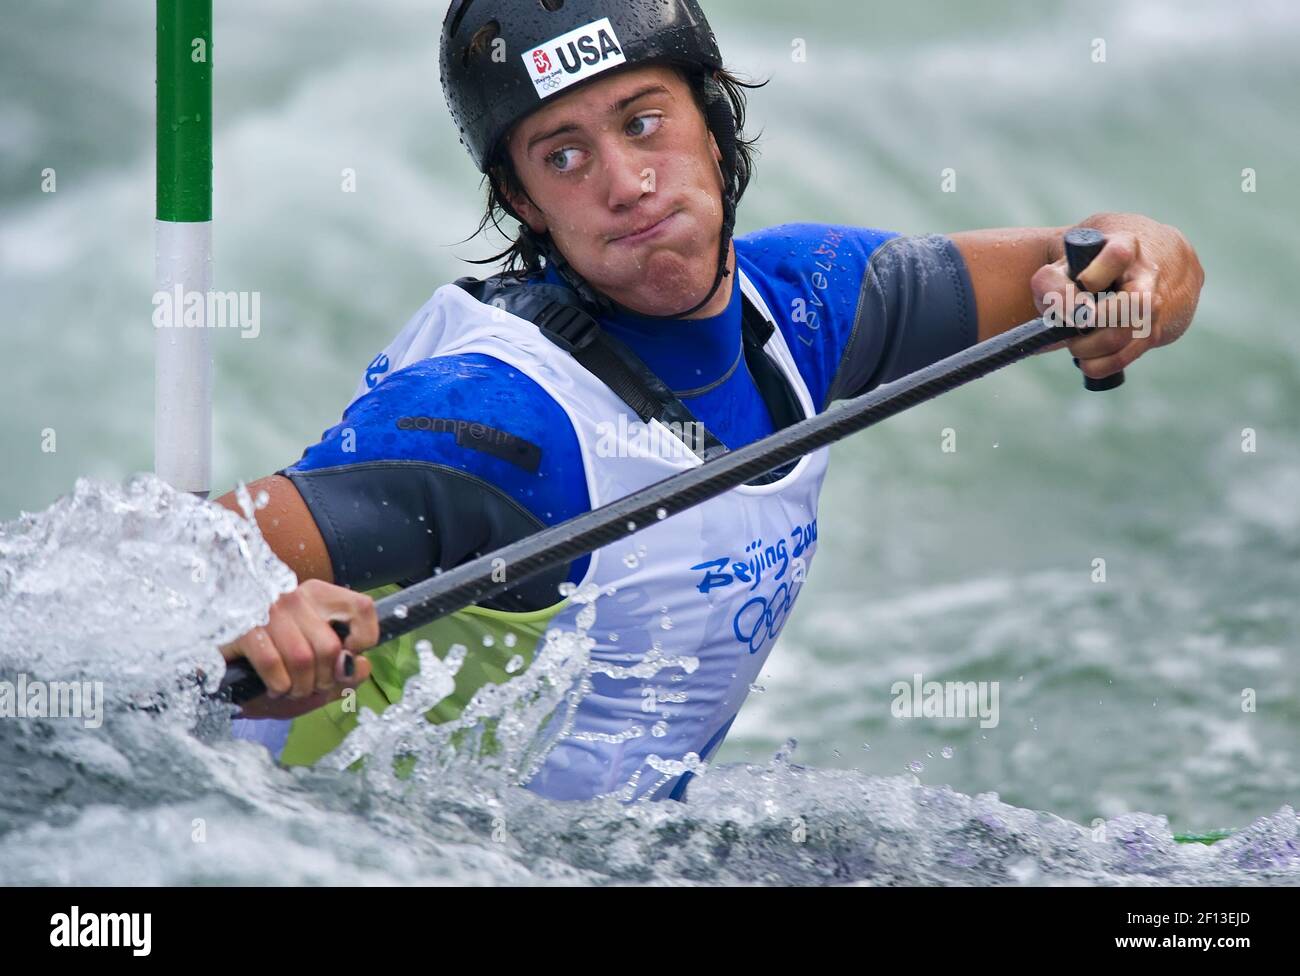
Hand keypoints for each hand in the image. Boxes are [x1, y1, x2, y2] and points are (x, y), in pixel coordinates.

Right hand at [221, 579, 377, 718]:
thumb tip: (359, 665)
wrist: (217, 674)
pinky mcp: (242, 627)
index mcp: (318, 596)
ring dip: (299, 687)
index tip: (346, 658)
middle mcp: (295, 596)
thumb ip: (347, 672)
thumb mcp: (318, 674)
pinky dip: (277, 685)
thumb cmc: (273, 670)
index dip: (363, 640)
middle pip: (331, 646)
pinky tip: (271, 685)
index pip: (362, 608)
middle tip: (308, 685)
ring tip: (289, 688)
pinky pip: (274, 664)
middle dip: (324, 680)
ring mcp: (267, 609)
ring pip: (303, 658)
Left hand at [1030, 215, 1203, 381]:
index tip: (1081, 285)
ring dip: (1089, 346)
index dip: (1095, 275)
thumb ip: (1051, 284)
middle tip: (1073, 323)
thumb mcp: (1057, 271)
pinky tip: (1085, 360)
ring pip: (1125, 334)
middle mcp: (1146, 275)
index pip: (1119, 255)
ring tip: (1074, 342)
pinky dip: (1097, 365)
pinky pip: (1123, 357)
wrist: (1108, 285)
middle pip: (1134, 302)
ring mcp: (1152, 306)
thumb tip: (1072, 312)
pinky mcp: (1150, 334)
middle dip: (1095, 319)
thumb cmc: (1076, 277)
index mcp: (1123, 248)